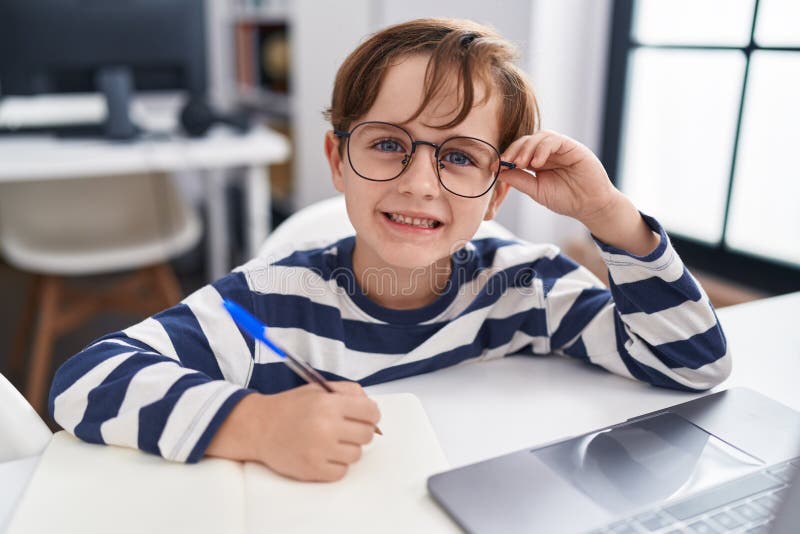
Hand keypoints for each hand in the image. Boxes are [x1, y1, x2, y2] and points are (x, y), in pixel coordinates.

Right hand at [206, 382, 380, 481]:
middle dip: (359, 431)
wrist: (258, 427)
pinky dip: (336, 465)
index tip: (364, 416)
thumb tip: (373, 411)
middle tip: (345, 429)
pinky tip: (323, 454)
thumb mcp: (319, 389)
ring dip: (347, 449)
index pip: (371, 412)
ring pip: (356, 455)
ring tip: (330, 441)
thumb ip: (349, 392)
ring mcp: (320, 451)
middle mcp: (326, 427)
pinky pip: (342, 472)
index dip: (371, 414)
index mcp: (329, 404)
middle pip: (367, 435)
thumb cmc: (291, 407)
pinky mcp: (313, 470)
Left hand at [498, 130, 659, 254]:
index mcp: (538, 161)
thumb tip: (500, 172)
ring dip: (527, 148)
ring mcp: (560, 148)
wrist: (590, 206)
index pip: (518, 151)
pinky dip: (543, 148)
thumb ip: (520, 180)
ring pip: (539, 137)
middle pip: (526, 140)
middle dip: (513, 150)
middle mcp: (548, 152)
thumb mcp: (537, 191)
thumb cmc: (565, 199)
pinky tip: (537, 163)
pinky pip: (554, 140)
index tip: (494, 167)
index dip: (506, 157)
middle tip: (505, 162)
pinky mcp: (572, 147)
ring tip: (520, 163)